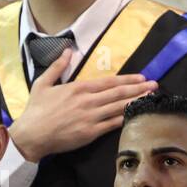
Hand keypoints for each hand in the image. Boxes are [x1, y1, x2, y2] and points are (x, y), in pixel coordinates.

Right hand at [9, 50, 152, 161]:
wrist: (31, 135)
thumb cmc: (35, 111)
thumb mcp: (43, 83)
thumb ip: (57, 66)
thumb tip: (66, 51)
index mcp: (78, 88)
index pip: (108, 81)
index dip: (127, 79)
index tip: (141, 77)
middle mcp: (87, 101)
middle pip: (118, 93)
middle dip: (138, 88)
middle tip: (154, 85)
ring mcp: (90, 117)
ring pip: (119, 107)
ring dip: (136, 101)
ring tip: (151, 97)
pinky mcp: (90, 132)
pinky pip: (112, 124)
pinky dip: (126, 118)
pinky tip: (137, 115)